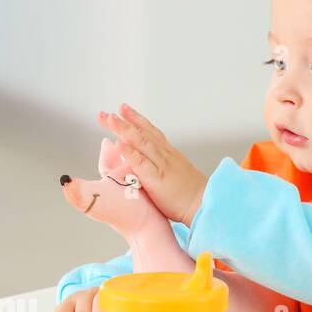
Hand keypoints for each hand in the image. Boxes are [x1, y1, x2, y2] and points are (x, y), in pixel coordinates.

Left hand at [98, 104, 207, 226]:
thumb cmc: (189, 193)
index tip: (123, 108)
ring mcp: (161, 165)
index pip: (150, 131)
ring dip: (124, 130)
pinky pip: (142, 163)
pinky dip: (130, 153)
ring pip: (141, 142)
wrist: (204, 203)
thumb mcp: (175, 173)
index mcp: (168, 153)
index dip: (136, 119)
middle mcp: (164, 154)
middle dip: (123, 121)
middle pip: (142, 133)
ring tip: (110, 120)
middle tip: (106, 113)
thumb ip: (162, 165)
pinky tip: (119, 144)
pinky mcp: (158, 179)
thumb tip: (149, 162)